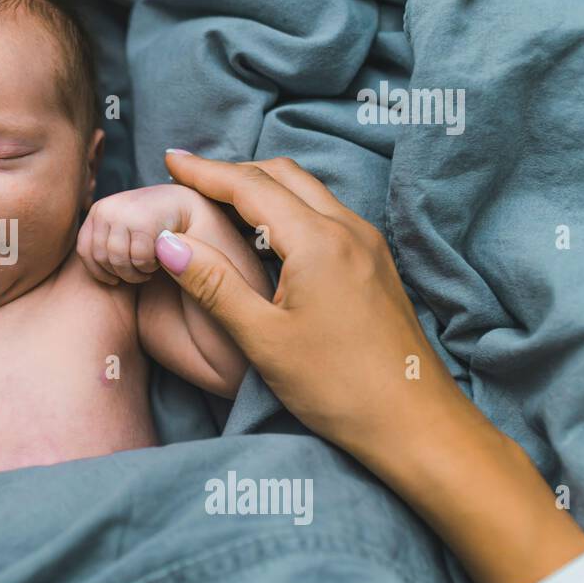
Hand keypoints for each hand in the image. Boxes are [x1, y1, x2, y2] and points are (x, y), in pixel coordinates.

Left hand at [76, 183, 223, 284]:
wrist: (190, 205)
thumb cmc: (156, 227)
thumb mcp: (125, 232)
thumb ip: (107, 242)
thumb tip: (79, 266)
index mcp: (99, 210)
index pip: (84, 251)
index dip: (100, 272)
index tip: (115, 281)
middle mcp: (106, 207)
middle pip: (99, 258)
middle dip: (121, 273)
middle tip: (140, 273)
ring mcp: (123, 211)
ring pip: (117, 261)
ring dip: (136, 273)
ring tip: (150, 267)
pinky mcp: (143, 220)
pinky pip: (138, 258)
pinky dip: (150, 266)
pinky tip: (160, 259)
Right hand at [155, 152, 583, 582]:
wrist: (415, 423)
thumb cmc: (337, 387)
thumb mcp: (262, 338)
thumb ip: (213, 284)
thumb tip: (168, 242)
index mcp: (318, 241)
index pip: (250, 187)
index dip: (205, 171)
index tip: (170, 160)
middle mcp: (348, 229)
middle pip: (283, 175)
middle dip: (233, 171)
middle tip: (190, 177)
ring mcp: (368, 245)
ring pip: (308, 192)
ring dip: (262, 187)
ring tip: (220, 200)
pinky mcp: (376, 264)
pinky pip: (325, 215)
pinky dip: (287, 209)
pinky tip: (265, 235)